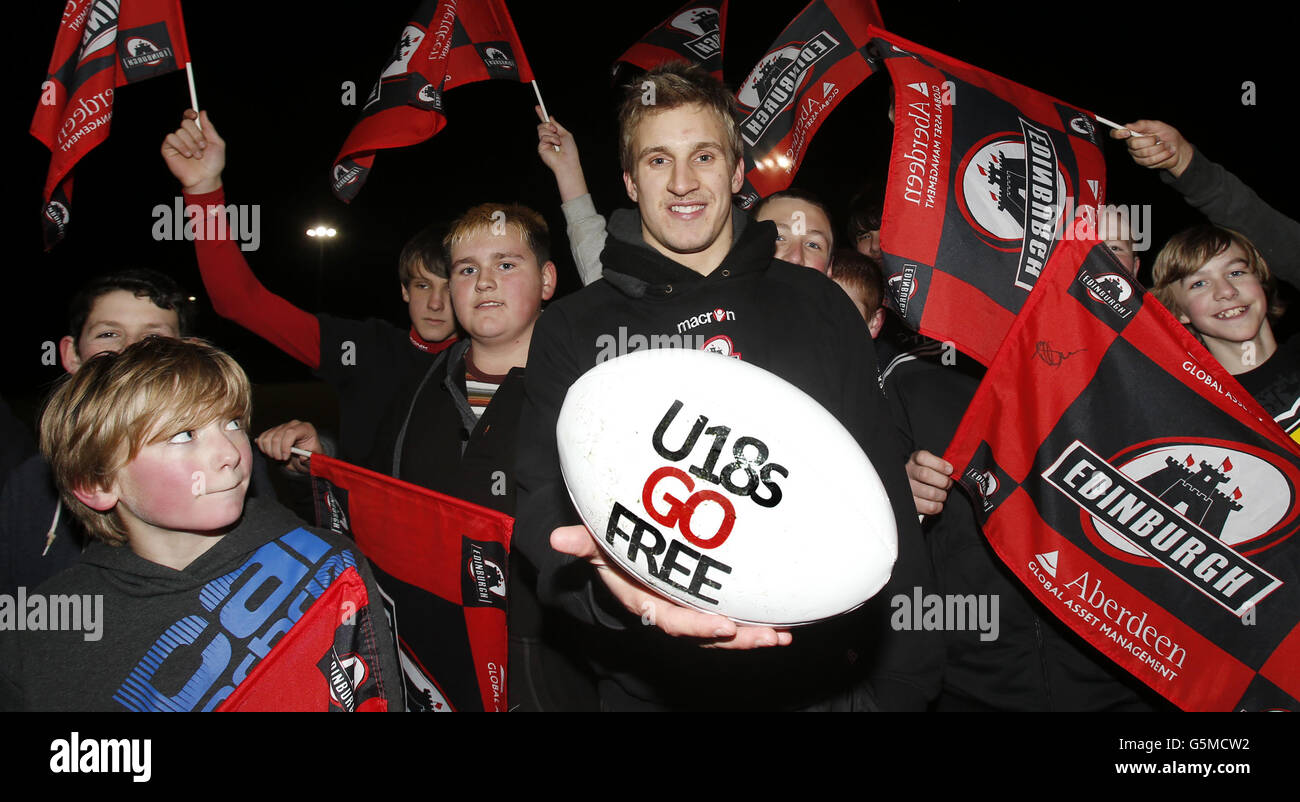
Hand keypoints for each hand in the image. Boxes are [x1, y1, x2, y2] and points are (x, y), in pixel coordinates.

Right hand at [161, 109, 224, 193]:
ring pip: (180, 131)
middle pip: (186, 122)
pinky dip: (181, 146)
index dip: (190, 113)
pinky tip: (187, 155)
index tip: (195, 116)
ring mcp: (176, 142)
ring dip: (191, 144)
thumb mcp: (217, 143)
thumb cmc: (213, 163)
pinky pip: (171, 138)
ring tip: (197, 155)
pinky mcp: (167, 148)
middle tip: (203, 146)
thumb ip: (209, 128)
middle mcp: (186, 135)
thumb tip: (202, 112)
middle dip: (196, 134)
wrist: (206, 178)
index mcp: (197, 132)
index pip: (189, 117)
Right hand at [255, 420, 320, 473]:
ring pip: (268, 437)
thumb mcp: (315, 459)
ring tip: (277, 457)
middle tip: (281, 459)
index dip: (285, 446)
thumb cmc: (310, 456)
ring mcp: (282, 426)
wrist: (304, 456)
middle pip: (277, 436)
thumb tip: (302, 457)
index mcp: (306, 429)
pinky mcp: (273, 431)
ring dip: (270, 451)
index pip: (291, 433)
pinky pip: (262, 437)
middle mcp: (293, 425)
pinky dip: (263, 447)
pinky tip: (271, 452)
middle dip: (277, 451)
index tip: (286, 457)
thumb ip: (311, 458)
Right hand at [535, 106, 588, 201]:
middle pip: (542, 125)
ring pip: (541, 130)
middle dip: (548, 124)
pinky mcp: (541, 148)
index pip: (546, 123)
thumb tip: (550, 117)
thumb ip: (557, 125)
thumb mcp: (565, 134)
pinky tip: (555, 145)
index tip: (538, 107)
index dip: (541, 115)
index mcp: (554, 134)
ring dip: (551, 134)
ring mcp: (544, 143)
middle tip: (555, 130)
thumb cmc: (570, 150)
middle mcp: (548, 138)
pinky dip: (551, 139)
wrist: (568, 162)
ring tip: (558, 142)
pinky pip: (543, 137)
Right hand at [550, 524, 792, 649]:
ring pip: (724, 630)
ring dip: (753, 635)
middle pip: (707, 632)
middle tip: (769, 637)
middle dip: (738, 638)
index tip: (724, 626)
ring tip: (782, 636)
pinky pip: (733, 617)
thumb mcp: (596, 546)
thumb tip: (558, 537)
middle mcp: (672, 612)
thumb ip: (583, 544)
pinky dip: (756, 623)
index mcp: (647, 604)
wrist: (619, 558)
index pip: (672, 621)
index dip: (698, 626)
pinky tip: (784, 626)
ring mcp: (693, 610)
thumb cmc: (610, 551)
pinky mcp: (708, 603)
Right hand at [907, 449, 952, 515]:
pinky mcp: (912, 504)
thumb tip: (953, 469)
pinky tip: (938, 502)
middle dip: (943, 481)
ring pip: (930, 492)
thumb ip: (941, 464)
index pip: (922, 457)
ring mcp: (909, 489)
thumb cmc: (928, 477)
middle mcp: (908, 473)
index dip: (939, 464)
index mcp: (915, 461)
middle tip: (948, 483)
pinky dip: (938, 506)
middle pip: (925, 474)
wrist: (916, 491)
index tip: (949, 469)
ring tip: (943, 494)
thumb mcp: (931, 465)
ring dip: (942, 495)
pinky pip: (930, 507)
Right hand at [1110, 119, 1192, 178]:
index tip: (1126, 132)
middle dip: (1150, 140)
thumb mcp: (1157, 125)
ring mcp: (1137, 155)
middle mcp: (1132, 145)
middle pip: (1133, 144)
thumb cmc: (1167, 135)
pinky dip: (1163, 154)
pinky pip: (1151, 160)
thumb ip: (1143, 124)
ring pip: (1144, 153)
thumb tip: (1129, 125)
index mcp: (1133, 134)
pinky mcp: (1144, 163)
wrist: (1178, 148)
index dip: (1118, 133)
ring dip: (1159, 148)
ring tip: (1166, 145)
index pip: (1117, 134)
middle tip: (1158, 138)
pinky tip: (1168, 151)